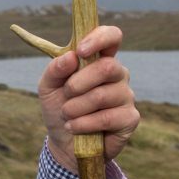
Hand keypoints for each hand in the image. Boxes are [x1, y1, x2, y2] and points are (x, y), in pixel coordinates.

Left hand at [37, 25, 138, 170]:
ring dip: (76, 107)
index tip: (81, 51)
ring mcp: (126, 96)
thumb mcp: (48, 87)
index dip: (99, 39)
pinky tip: (74, 127)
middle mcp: (118, 75)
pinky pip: (107, 117)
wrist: (64, 142)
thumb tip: (71, 57)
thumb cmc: (59, 108)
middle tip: (66, 94)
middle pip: (107, 67)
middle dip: (78, 82)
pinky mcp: (130, 118)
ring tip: (67, 115)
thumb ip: (55, 69)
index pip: (112, 36)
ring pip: (103, 95)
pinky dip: (84, 124)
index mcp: (100, 59)